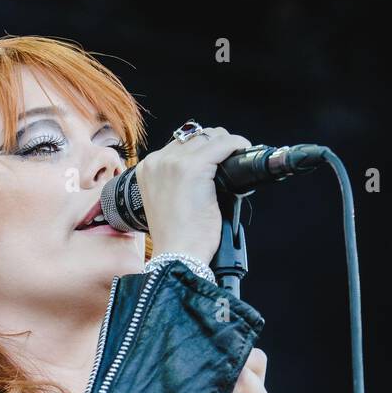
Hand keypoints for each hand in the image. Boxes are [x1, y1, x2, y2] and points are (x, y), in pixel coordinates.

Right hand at [136, 125, 251, 266]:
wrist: (177, 256)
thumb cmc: (176, 237)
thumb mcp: (168, 201)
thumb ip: (178, 180)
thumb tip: (208, 167)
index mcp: (147, 169)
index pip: (180, 144)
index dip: (203, 149)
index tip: (217, 159)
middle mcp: (157, 161)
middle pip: (196, 136)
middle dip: (216, 146)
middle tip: (229, 162)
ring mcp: (173, 163)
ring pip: (210, 137)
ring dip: (226, 146)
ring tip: (236, 161)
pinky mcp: (193, 168)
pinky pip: (224, 144)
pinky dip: (237, 145)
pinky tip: (244, 151)